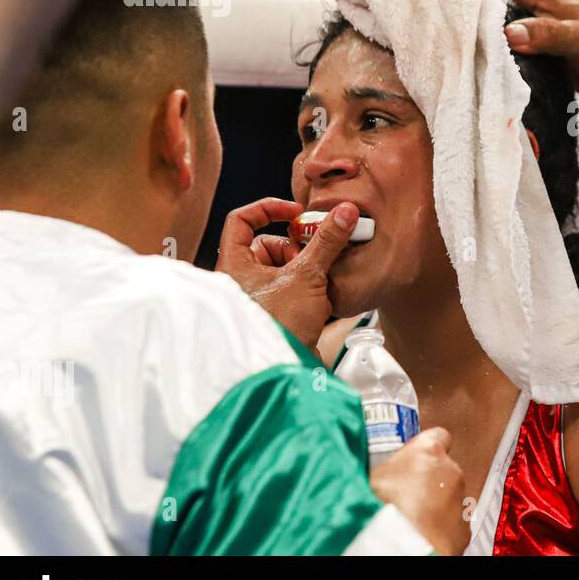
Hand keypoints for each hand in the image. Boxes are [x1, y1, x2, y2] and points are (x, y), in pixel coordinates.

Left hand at [215, 197, 357, 349]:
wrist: (282, 370)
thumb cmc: (278, 325)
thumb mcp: (306, 275)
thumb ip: (326, 241)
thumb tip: (344, 212)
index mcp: (234, 264)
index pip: (241, 220)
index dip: (269, 209)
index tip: (296, 212)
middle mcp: (241, 280)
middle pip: (269, 245)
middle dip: (297, 247)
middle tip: (317, 252)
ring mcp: (258, 299)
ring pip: (284, 268)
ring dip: (307, 269)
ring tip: (321, 279)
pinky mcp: (276, 315)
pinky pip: (292, 290)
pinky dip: (309, 289)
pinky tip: (324, 296)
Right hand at [370, 427, 468, 555]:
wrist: (399, 547)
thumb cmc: (380, 511)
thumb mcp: (375, 477)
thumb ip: (393, 469)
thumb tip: (386, 472)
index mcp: (429, 451)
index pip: (439, 436)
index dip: (428, 450)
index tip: (417, 461)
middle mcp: (451, 472)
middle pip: (445, 471)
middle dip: (432, 482)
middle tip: (408, 498)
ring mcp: (460, 501)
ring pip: (451, 498)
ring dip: (437, 506)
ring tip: (413, 520)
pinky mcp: (464, 528)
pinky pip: (454, 523)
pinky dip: (443, 528)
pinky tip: (424, 535)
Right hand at [472, 0, 578, 102]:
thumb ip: (550, 36)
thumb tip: (509, 33)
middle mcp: (540, 8)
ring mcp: (540, 29)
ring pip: (497, 18)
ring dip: (471, 20)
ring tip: (436, 25)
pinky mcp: (543, 52)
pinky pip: (508, 43)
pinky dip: (489, 46)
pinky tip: (471, 57)